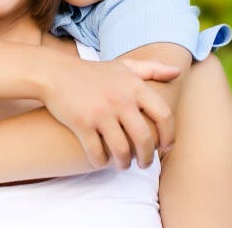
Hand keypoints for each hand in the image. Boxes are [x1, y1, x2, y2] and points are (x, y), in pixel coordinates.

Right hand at [39, 57, 178, 169]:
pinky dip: (100, 162)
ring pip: (122, 150)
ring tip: (122, 165)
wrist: (55, 73)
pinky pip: (97, 153)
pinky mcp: (82, 124)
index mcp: (134, 86)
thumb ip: (151, 69)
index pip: (164, 115)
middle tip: (144, 164)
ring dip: (124, 163)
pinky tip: (101, 161)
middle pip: (144, 139)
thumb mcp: (123, 66)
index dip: (169, 136)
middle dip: (147, 157)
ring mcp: (101, 113)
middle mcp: (120, 100)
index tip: (165, 147)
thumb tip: (176, 73)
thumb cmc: (92, 72)